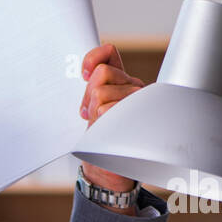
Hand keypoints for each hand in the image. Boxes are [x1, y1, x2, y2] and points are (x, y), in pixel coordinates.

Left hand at [78, 44, 143, 197]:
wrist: (108, 168)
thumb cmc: (100, 137)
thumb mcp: (92, 109)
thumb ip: (92, 88)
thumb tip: (86, 72)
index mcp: (122, 81)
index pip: (108, 53)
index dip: (93, 58)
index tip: (83, 74)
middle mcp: (134, 87)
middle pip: (101, 74)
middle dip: (88, 95)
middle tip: (90, 114)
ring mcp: (138, 101)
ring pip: (101, 93)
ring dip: (94, 112)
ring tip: (101, 125)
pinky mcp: (136, 116)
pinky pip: (107, 110)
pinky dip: (100, 122)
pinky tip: (107, 130)